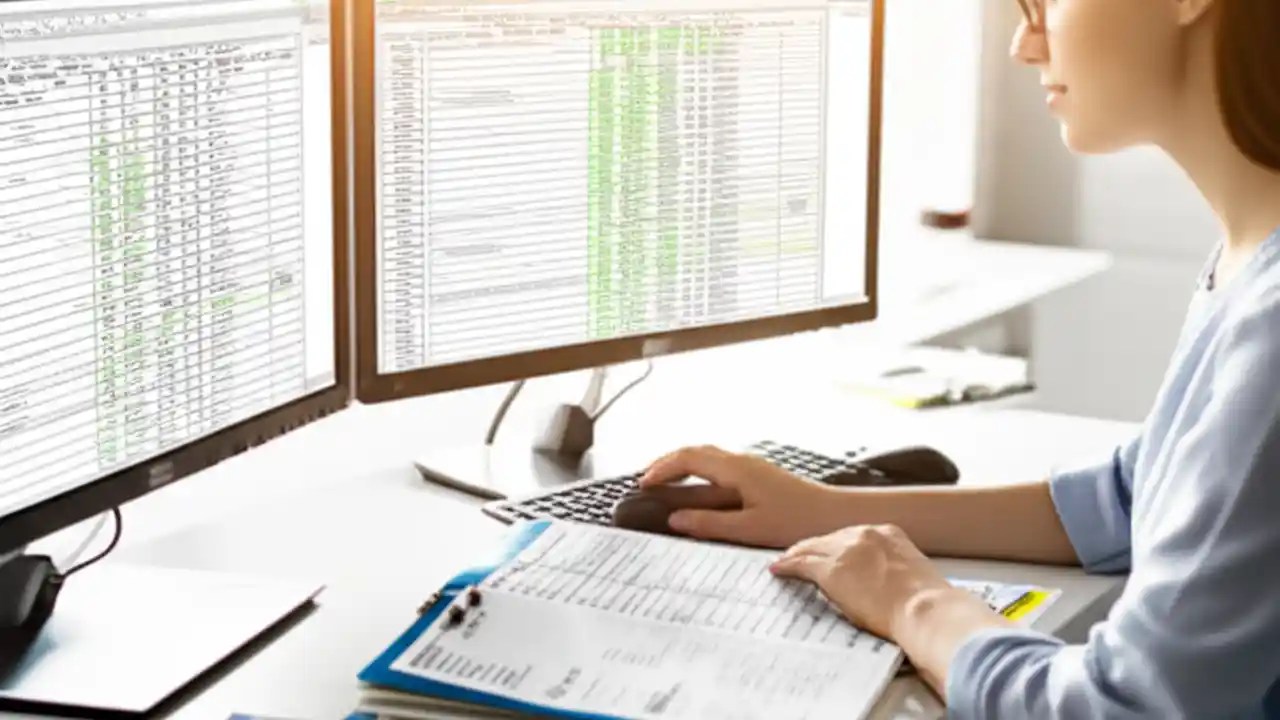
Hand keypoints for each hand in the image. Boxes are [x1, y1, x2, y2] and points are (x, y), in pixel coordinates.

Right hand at [639, 445, 845, 547]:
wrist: (836, 516)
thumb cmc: (798, 522)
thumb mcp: (748, 529)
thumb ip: (709, 524)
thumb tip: (675, 519)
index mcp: (736, 469)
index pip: (688, 458)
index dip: (662, 468)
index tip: (643, 483)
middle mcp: (742, 461)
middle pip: (695, 452)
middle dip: (668, 463)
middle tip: (647, 480)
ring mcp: (751, 467)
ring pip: (708, 458)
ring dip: (684, 467)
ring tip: (666, 483)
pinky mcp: (759, 477)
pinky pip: (720, 468)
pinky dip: (700, 475)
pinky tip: (698, 493)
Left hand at [769, 524, 966, 640]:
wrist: (924, 609)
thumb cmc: (927, 603)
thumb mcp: (913, 574)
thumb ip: (894, 570)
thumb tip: (888, 584)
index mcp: (888, 534)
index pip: (853, 536)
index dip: (838, 545)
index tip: (831, 552)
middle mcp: (864, 534)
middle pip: (829, 539)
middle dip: (815, 548)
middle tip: (801, 555)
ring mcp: (845, 550)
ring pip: (812, 548)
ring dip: (797, 555)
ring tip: (785, 561)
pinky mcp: (830, 570)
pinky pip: (801, 564)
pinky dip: (788, 566)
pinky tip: (779, 569)